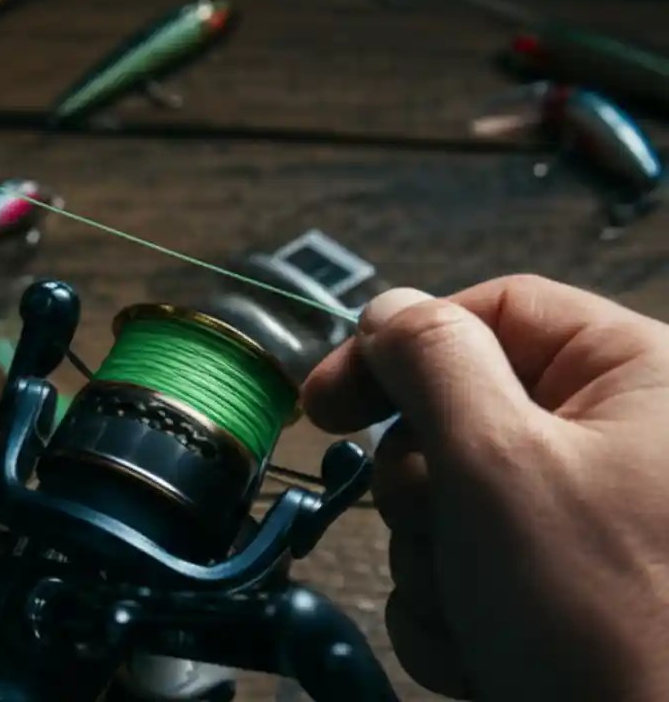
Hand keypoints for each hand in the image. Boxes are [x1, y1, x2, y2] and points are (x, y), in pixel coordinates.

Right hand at [302, 275, 668, 700]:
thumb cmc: (605, 616)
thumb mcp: (500, 464)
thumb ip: (432, 361)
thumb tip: (387, 308)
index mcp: (637, 378)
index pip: (494, 311)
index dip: (398, 348)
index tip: (324, 403)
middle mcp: (616, 443)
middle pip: (457, 415)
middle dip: (424, 493)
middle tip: (446, 533)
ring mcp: (587, 523)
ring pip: (448, 504)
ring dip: (434, 566)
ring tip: (482, 616)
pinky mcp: (558, 590)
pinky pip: (465, 570)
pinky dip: (453, 614)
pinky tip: (488, 654)